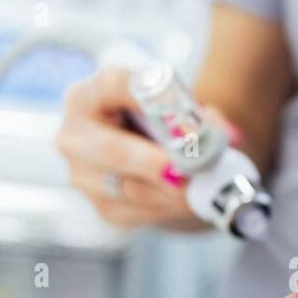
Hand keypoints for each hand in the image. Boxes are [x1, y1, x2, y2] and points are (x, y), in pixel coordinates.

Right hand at [56, 66, 204, 231]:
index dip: (153, 99)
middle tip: (186, 171)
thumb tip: (221, 135)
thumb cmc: (161, 123)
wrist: (151, 156)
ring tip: (203, 185)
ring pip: (128, 189)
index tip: (186, 115)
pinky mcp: (101, 207)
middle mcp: (75, 135)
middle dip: (153, 162)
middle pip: (111, 150)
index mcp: (88, 96)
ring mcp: (82, 175)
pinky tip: (189, 199)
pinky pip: (138, 211)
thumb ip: (198, 116)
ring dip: (171, 191)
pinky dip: (170, 207)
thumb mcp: (177, 108)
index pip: (114, 86)